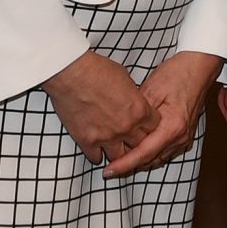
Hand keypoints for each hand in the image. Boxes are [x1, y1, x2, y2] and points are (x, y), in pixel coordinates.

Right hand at [43, 50, 157, 165]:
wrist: (72, 73)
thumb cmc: (97, 70)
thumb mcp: (126, 78)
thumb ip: (133, 97)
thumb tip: (133, 103)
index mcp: (139, 110)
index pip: (154, 128)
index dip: (149, 127)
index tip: (143, 126)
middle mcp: (126, 127)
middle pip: (140, 145)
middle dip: (136, 141)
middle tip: (130, 138)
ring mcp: (107, 137)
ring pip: (120, 158)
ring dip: (118, 152)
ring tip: (115, 147)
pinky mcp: (87, 141)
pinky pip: (96, 158)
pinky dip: (97, 154)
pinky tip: (96, 147)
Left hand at [106, 50, 223, 177]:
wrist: (199, 67)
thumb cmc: (177, 73)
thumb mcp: (152, 89)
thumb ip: (137, 113)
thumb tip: (121, 128)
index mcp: (173, 126)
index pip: (144, 153)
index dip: (124, 164)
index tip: (108, 171)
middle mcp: (181, 137)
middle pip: (150, 160)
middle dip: (129, 165)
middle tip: (108, 167)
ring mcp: (184, 138)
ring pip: (157, 158)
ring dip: (139, 161)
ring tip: (118, 160)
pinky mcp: (184, 135)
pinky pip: (164, 152)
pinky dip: (149, 154)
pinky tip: (135, 149)